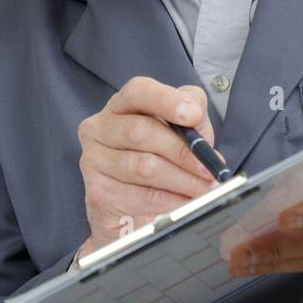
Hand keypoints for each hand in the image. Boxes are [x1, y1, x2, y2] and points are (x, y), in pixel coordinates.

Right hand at [74, 76, 220, 259]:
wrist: (134, 210)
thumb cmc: (159, 161)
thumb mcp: (181, 132)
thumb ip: (192, 115)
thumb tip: (196, 114)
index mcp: (120, 106)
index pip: (138, 92)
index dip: (166, 100)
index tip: (194, 115)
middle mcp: (99, 129)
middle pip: (141, 132)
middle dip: (182, 151)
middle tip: (209, 168)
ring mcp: (94, 161)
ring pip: (144, 167)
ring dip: (182, 180)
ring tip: (205, 189)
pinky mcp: (98, 194)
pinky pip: (141, 197)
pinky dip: (171, 202)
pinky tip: (187, 204)